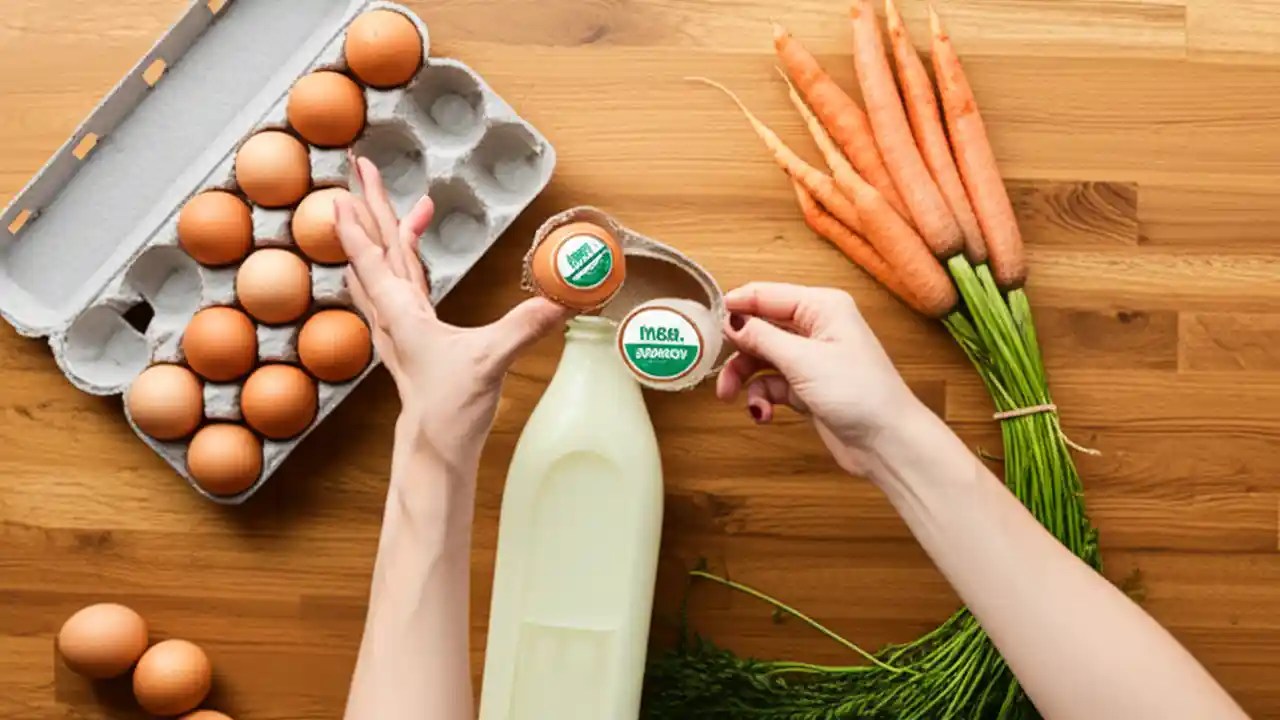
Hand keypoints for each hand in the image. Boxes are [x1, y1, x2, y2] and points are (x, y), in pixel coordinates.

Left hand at [335, 157, 571, 468]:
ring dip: (383, 234)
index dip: (359, 226)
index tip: (342, 194)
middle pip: (379, 250)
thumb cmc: (450, 406)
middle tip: (357, 173)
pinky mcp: (415, 339)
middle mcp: (397, 315)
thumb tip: (562, 300)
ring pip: (386, 268)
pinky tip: (401, 260)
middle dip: (370, 210)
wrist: (436, 446)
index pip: (375, 258)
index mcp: (404, 313)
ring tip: (382, 206)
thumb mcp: (490, 361)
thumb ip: (524, 326)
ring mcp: (403, 327)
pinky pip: (401, 290)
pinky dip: (400, 265)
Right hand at [716, 282, 924, 476]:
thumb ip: (762, 337)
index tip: (706, 322)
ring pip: (762, 358)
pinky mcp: (808, 387)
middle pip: (760, 328)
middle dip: (737, 351)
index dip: (735, 306)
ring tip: (729, 397)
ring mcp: (812, 358)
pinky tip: (763, 414)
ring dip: (744, 378)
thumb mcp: (802, 360)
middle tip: (715, 368)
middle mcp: (816, 327)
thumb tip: (731, 319)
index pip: (767, 295)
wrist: (887, 442)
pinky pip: (772, 384)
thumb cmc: (858, 393)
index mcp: (821, 307)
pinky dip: (762, 398)